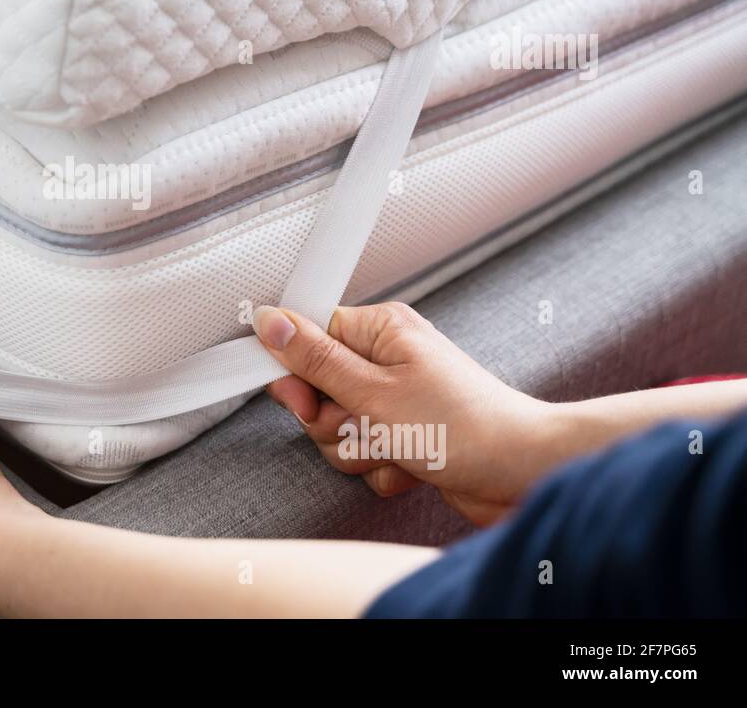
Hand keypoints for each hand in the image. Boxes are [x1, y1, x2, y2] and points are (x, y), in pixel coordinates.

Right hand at [253, 302, 550, 524]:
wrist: (524, 474)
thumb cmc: (464, 426)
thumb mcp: (372, 392)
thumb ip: (314, 359)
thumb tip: (271, 322)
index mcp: (381, 331)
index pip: (309, 338)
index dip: (299, 375)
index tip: (305, 400)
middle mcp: (388, 360)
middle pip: (318, 391)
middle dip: (335, 423)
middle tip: (367, 424)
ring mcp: (398, 400)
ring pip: (338, 430)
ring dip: (360, 450)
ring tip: (399, 446)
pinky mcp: (407, 436)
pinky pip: (365, 455)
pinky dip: (384, 467)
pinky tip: (415, 464)